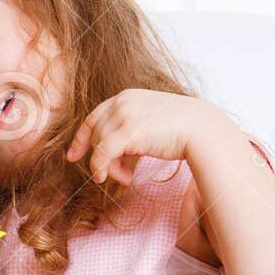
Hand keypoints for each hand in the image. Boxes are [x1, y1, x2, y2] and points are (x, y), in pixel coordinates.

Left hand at [66, 89, 230, 185]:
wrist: (201, 128)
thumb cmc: (180, 129)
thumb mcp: (149, 121)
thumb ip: (130, 128)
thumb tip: (115, 153)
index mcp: (126, 96)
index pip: (94, 117)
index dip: (81, 138)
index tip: (73, 156)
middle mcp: (121, 102)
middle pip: (96, 134)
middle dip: (100, 158)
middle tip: (110, 176)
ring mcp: (124, 115)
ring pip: (99, 146)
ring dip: (110, 167)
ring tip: (126, 178)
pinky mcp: (128, 132)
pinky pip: (102, 153)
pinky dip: (101, 168)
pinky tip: (111, 178)